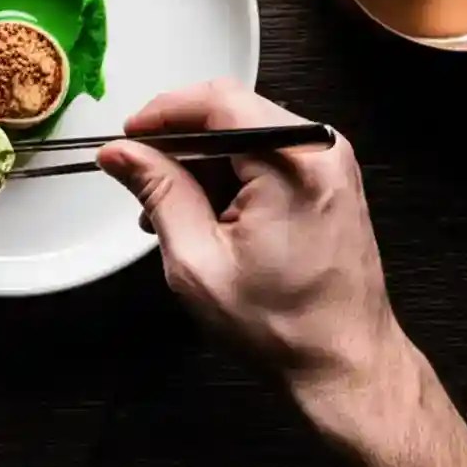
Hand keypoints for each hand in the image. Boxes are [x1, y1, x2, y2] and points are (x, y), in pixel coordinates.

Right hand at [97, 78, 391, 376]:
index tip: (130, 136)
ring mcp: (330, 164)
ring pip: (246, 134)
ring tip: (169, 210)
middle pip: (231, 112)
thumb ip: (158, 193)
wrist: (343, 364)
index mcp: (292, 164)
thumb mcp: (198, 260)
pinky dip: (229, 175)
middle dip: (179, 142)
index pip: (217, 102)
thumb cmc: (286, 327)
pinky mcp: (328, 181)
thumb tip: (123, 154)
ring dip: (201, 162)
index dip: (163, 113)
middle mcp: (320, 152)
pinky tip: (204, 213)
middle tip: (141, 175)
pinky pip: (267, 155)